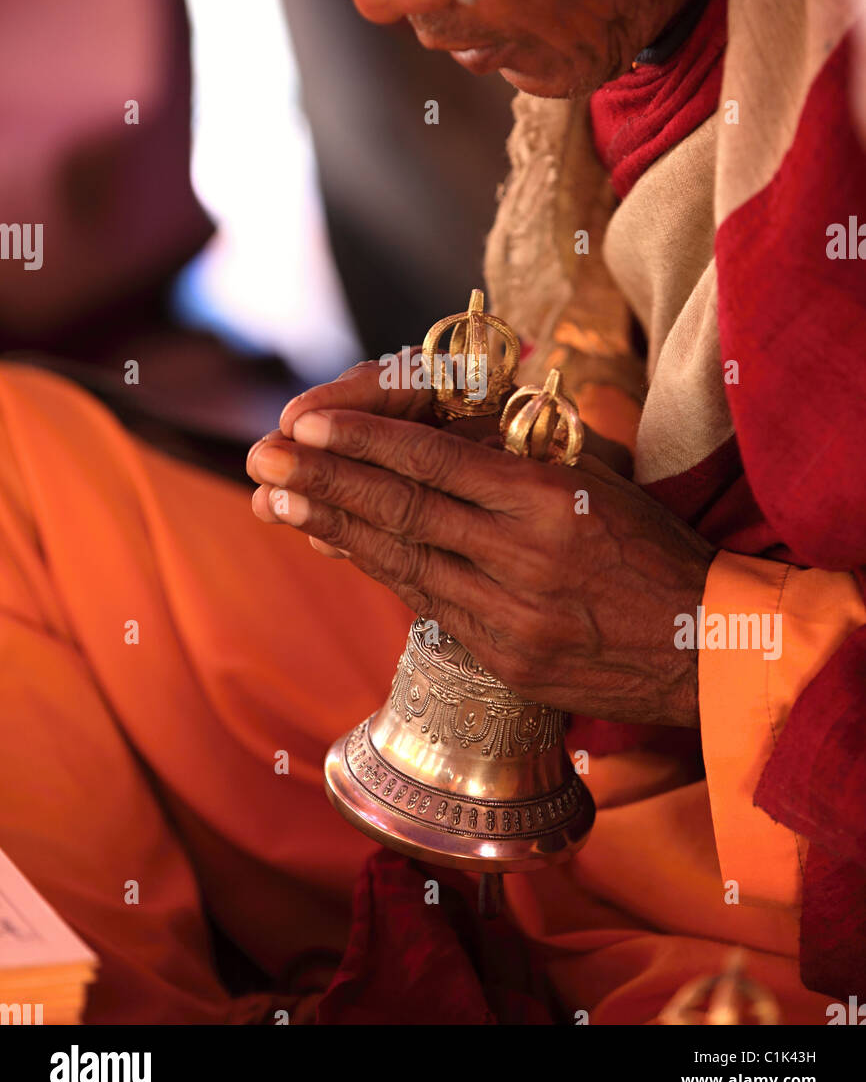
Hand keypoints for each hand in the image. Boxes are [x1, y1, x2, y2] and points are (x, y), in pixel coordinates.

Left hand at [246, 360, 712, 726]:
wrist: (703, 646)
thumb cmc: (651, 549)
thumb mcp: (594, 483)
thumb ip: (514, 462)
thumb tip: (426, 444)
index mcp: (549, 499)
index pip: (436, 461)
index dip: (365, 441)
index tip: (308, 422)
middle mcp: (521, 556)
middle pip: (404, 510)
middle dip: (325, 480)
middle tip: (264, 457)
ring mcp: (508, 614)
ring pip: (404, 560)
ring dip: (335, 526)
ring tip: (278, 499)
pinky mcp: (503, 658)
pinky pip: (426, 602)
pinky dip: (378, 569)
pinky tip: (336, 544)